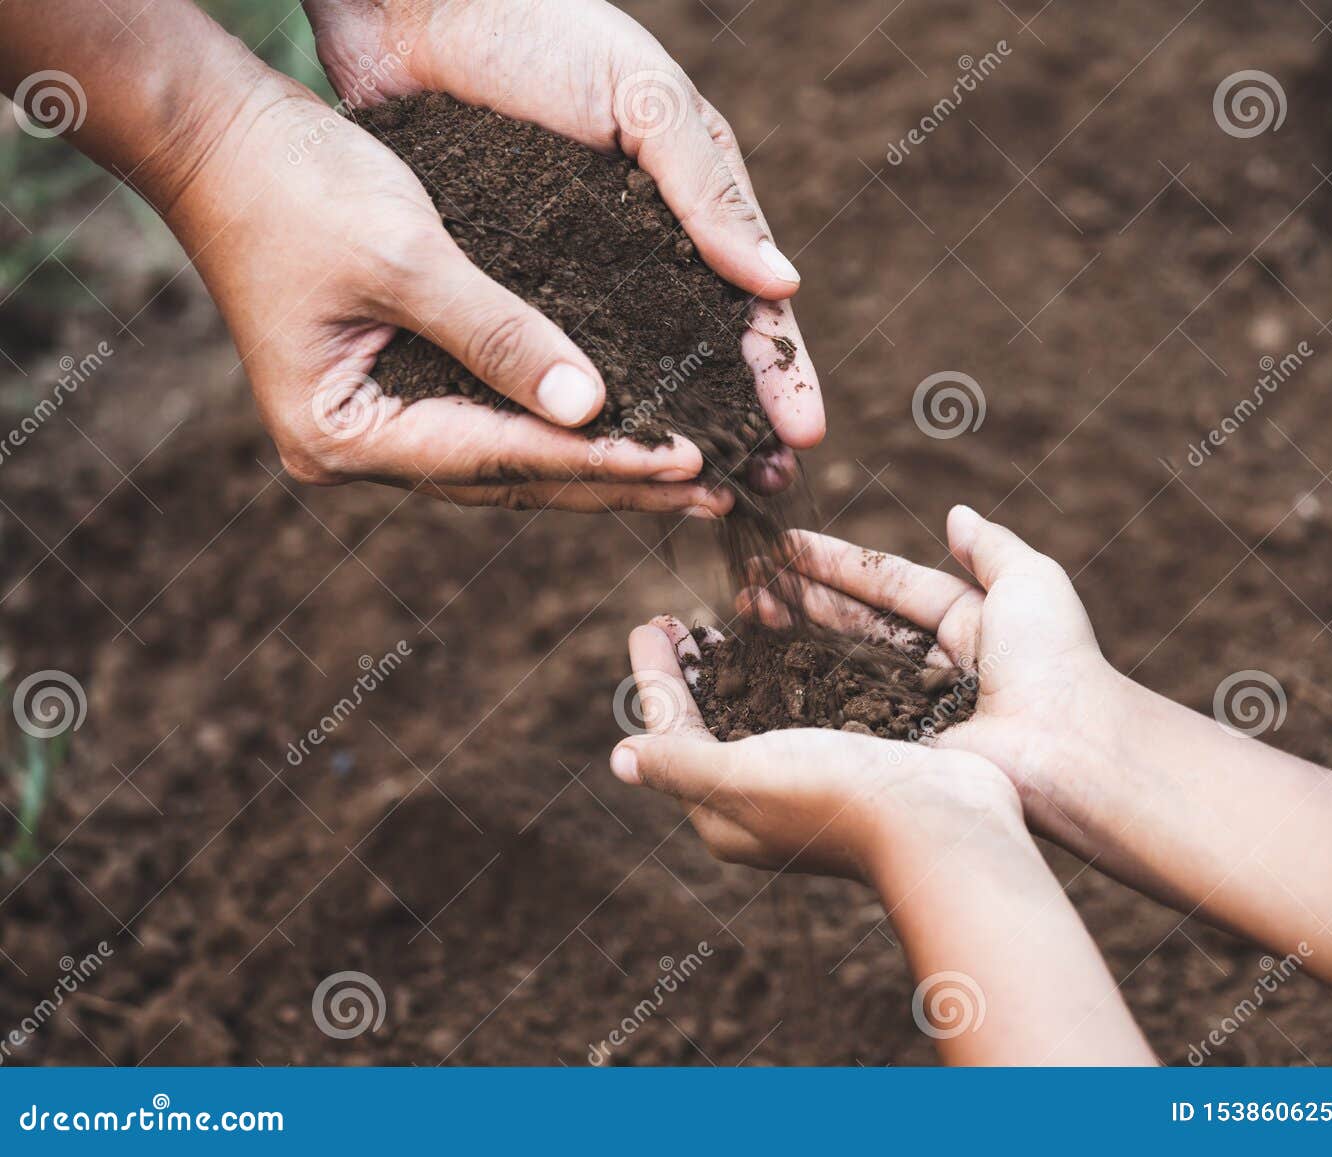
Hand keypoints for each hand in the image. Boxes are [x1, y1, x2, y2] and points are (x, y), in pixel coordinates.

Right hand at [163, 75, 747, 512]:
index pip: (500, 458)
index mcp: (343, 434)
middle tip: (714, 486)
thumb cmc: (297, 187)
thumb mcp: (407, 259)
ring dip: (596, 464)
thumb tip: (592, 408)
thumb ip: (499, 335)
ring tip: (688, 473)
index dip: (601, 462)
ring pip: (506, 459)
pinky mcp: (390, 391)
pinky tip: (622, 430)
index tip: (691, 461)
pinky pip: (490, 422)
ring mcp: (371, 425)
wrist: (218, 140)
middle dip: (615, 482)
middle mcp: (356, 448)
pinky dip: (557, 425)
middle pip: (510, 477)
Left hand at [302, 0, 822, 493]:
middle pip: (695, 363)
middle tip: (764, 488)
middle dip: (734, 425)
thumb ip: (708, 188)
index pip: (749, 310)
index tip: (802, 435)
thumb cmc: (542, 30)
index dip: (779, 373)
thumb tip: (780, 286)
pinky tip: (579, 459)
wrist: (415, 3)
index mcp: (687, 213)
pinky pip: (536, 360)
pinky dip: (561, 410)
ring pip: (622, 377)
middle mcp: (633, 259)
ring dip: (654, 436)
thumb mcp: (644, 97)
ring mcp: (565, 279)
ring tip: (685, 494)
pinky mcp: (494, 285)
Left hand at [611, 616, 1024, 880]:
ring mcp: (809, 784)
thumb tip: (618, 760)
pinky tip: (792, 647)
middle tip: (680, 620)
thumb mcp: (743, 777)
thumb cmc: (837, 796)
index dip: (656, 676)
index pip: (672, 732)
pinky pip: (803, 712)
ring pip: (756, 717)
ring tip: (724, 627)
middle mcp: (762, 803)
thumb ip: (681, 763)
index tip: (648, 622)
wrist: (944, 822)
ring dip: (737, 670)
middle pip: (710, 724)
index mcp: (725, 813)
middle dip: (691, 672)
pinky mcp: (852, 763)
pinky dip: (787, 675)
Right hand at [738, 506, 1133, 854]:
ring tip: (747, 611)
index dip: (836, 564)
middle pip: (856, 623)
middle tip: (748, 579)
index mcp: (969, 623)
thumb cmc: (1054, 659)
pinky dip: (806, 693)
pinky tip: (766, 671)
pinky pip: (846, 717)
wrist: (1066, 748)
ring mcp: (914, 711)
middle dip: (803, 596)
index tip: (786, 545)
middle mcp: (937, 666)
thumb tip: (957, 514)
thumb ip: (991, 547)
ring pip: (842, 666)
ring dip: (795, 636)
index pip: (889, 585)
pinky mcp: (898, 751)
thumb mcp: (1031, 583)